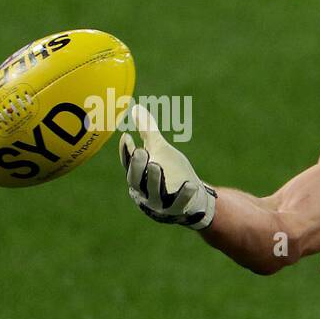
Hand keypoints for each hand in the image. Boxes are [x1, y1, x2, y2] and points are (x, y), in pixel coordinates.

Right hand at [118, 105, 216, 229]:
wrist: (194, 198)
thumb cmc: (173, 171)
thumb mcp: (160, 150)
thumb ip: (147, 132)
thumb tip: (135, 107)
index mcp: (137, 176)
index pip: (127, 163)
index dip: (126, 152)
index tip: (127, 137)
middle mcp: (143, 192)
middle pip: (136, 179)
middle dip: (137, 166)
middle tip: (141, 152)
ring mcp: (159, 203)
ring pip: (154, 193)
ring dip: (153, 180)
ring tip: (156, 165)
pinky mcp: (176, 211)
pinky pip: (179, 203)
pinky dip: (184, 195)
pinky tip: (190, 184)